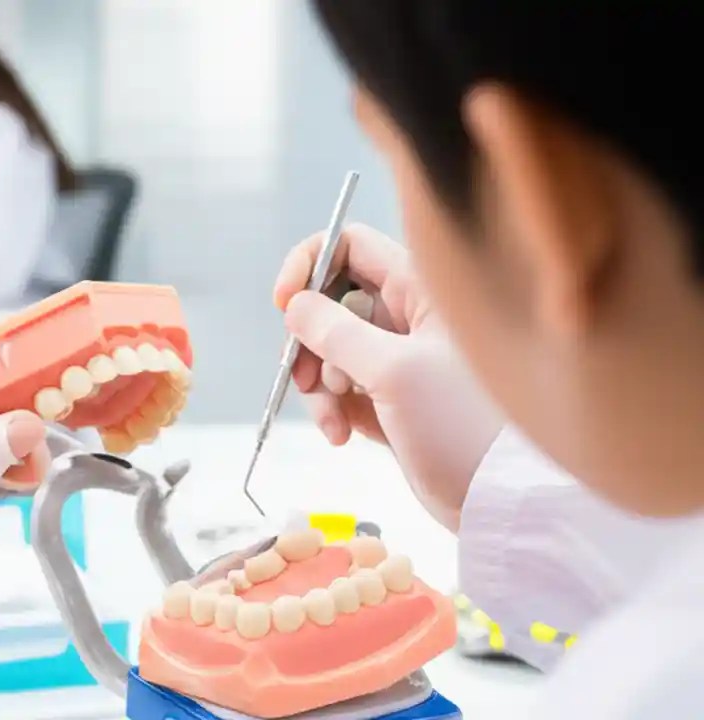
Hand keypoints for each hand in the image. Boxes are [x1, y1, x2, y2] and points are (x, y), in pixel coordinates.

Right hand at [274, 224, 502, 530]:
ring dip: (317, 383)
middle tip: (307, 377)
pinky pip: (341, 390)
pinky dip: (331, 409)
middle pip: (331, 303)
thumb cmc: (463, 424)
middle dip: (309, 340)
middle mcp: (408, 318)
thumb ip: (337, 332)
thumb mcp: (394, 370)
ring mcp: (399, 359)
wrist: (499, 497)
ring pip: (330, 351)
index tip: (285, 303)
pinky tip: (341, 434)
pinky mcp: (391, 400)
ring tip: (333, 419)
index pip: (350, 246)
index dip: (310, 266)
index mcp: (420, 291)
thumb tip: (295, 306)